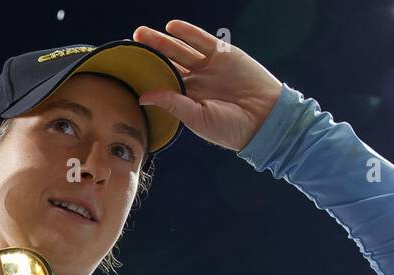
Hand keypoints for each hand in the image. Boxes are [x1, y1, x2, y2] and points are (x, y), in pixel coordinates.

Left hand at [133, 20, 282, 152]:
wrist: (265, 118)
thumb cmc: (230, 127)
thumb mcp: (197, 118)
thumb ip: (172, 104)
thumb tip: (143, 95)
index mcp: (189, 100)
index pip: (163, 83)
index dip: (147, 75)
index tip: (128, 68)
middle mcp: (197, 82)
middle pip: (169, 63)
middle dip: (150, 53)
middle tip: (131, 43)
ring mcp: (209, 67)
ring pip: (181, 50)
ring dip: (162, 41)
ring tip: (142, 34)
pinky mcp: (223, 54)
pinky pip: (201, 40)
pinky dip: (187, 33)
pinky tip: (171, 28)